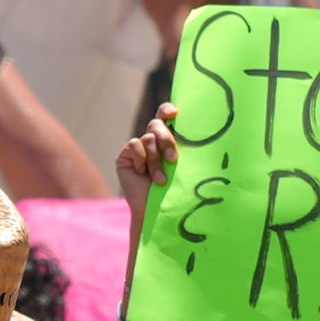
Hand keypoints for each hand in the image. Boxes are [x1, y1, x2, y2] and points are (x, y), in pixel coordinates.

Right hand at [115, 102, 180, 231]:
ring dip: (156, 160)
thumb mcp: (181, 165)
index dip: (167, 110)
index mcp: (167, 139)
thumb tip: (194, 127)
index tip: (175, 113)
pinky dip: (142, 160)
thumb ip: (182, 146)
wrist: (156, 210)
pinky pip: (135, 145)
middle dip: (167, 139)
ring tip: (160, 180)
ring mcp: (137, 148)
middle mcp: (151, 140)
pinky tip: (142, 174)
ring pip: (148, 138)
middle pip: (157, 124)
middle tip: (174, 159)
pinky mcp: (125, 156)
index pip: (165, 116)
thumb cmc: (175, 189)